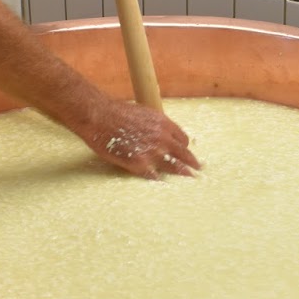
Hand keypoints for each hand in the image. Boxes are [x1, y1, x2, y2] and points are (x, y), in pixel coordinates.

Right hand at [86, 100, 200, 179]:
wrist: (100, 116)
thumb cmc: (116, 112)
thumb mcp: (143, 113)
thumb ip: (153, 125)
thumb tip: (155, 132)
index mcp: (163, 124)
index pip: (182, 139)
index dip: (183, 147)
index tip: (183, 153)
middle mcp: (162, 138)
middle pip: (184, 154)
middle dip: (192, 163)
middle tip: (197, 170)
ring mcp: (152, 152)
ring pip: (174, 167)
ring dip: (182, 174)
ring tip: (189, 180)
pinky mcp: (139, 163)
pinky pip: (154, 176)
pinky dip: (159, 181)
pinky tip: (163, 186)